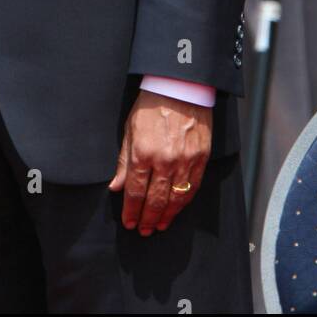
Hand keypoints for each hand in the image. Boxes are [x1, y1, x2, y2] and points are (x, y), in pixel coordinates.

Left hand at [109, 91, 212, 233]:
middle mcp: (164, 161)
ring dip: (166, 216)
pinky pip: (193, 188)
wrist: (180, 87)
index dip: (131, 211)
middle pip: (155, 200)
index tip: (129, 222)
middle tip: (143, 230)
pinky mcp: (201, 158)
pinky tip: (177, 209)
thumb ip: (124, 161)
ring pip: (176, 199)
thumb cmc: (152, 104)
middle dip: (147, 218)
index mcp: (143, 153)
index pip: (136, 192)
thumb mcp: (130, 129)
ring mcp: (185, 161)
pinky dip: (184, 203)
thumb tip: (116, 186)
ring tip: (159, 225)